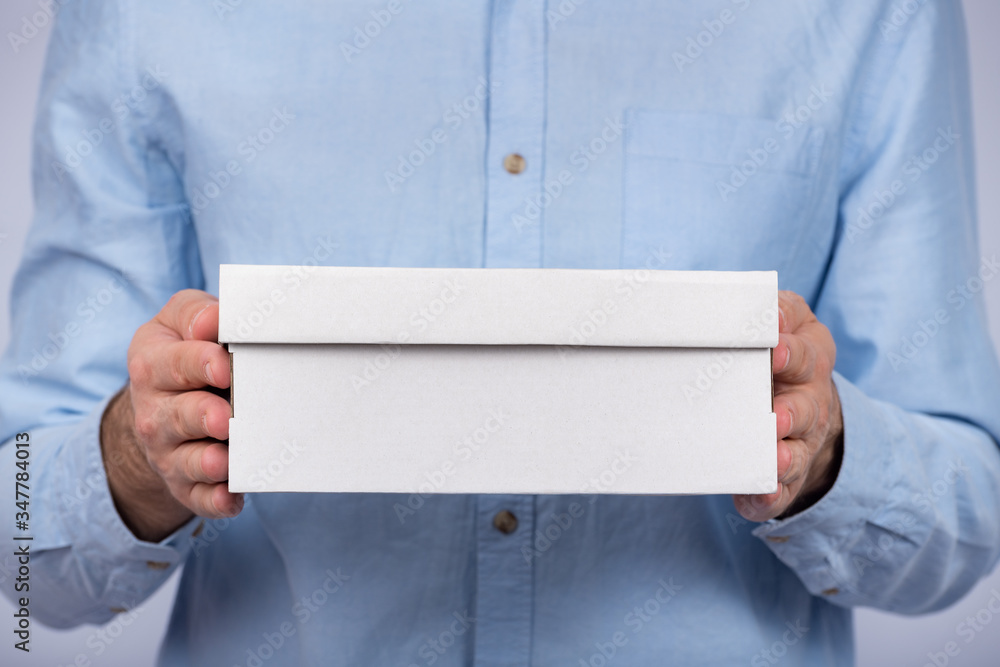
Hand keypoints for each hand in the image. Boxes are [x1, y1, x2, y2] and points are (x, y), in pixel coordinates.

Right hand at [100, 290, 240, 541]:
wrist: (162, 405)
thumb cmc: (185, 354)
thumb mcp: (180, 321)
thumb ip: (197, 313)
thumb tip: (216, 319)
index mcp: (152, 363)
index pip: (172, 362)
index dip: (200, 363)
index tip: (225, 365)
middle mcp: (155, 411)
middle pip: (178, 415)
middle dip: (202, 416)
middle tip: (226, 417)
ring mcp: (168, 450)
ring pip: (186, 460)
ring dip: (206, 462)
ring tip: (224, 460)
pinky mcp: (185, 483)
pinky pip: (198, 496)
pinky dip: (214, 500)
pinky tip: (231, 498)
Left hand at [734, 291, 843, 521]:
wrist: (801, 404)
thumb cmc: (781, 354)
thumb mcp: (789, 322)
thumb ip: (777, 309)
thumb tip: (759, 307)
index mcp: (810, 358)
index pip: (806, 353)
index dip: (792, 352)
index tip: (776, 349)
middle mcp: (810, 402)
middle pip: (805, 409)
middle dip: (791, 413)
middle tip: (775, 416)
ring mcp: (800, 441)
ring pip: (795, 452)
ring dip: (784, 458)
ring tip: (774, 460)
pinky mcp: (785, 474)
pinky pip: (780, 490)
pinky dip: (769, 495)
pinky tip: (757, 497)